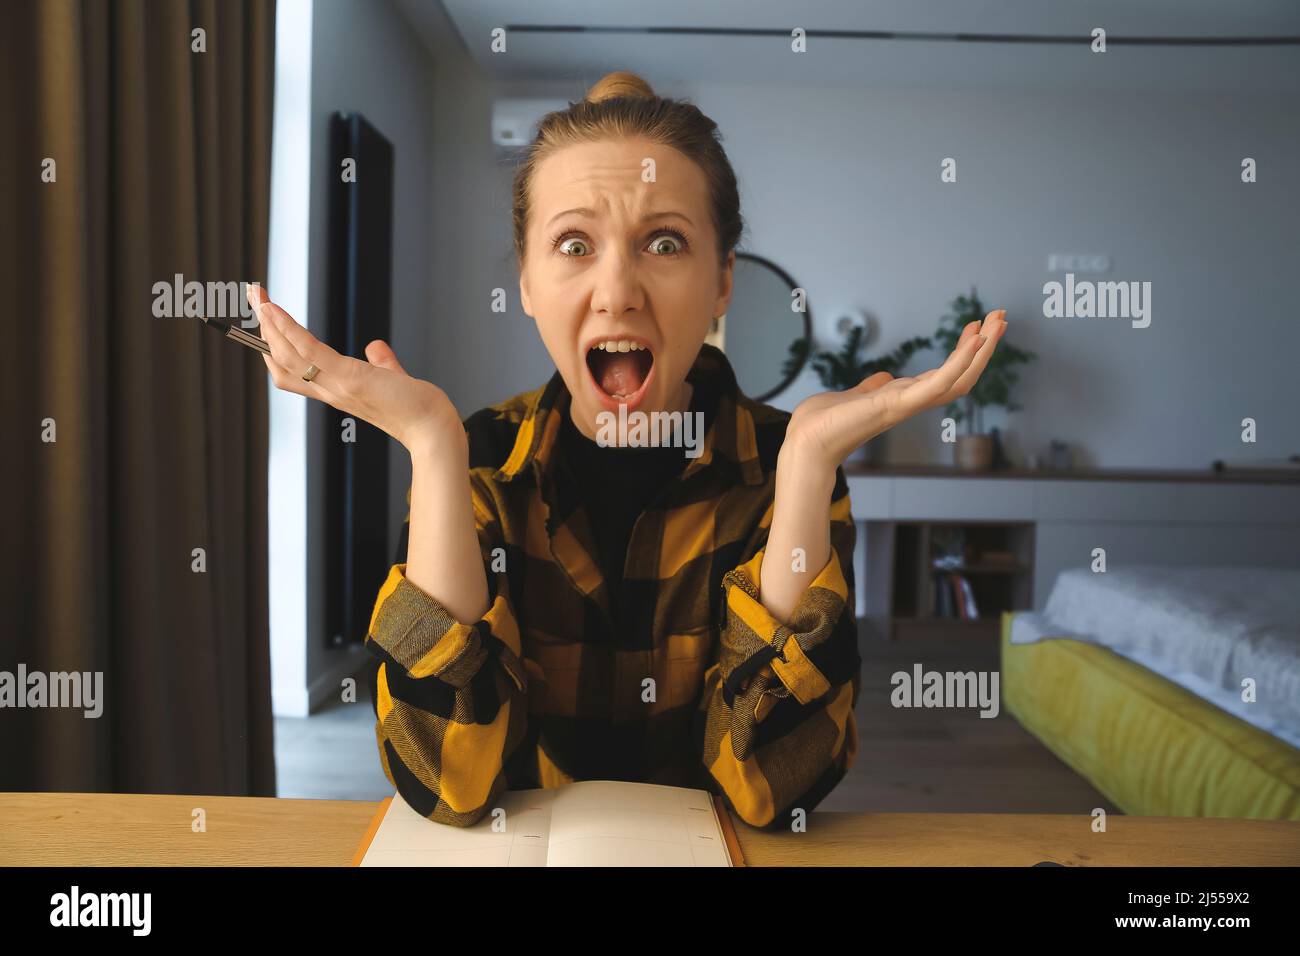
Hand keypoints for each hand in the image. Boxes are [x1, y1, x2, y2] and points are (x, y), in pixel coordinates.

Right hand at [248, 285, 464, 456]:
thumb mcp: (394, 380)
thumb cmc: (418, 409)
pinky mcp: (348, 379)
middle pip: (282, 360)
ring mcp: (335, 386)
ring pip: (288, 354)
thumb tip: (375, 347)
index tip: (268, 321)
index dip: (276, 347)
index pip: (293, 372)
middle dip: (265, 328)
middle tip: (254, 296)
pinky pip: (308, 351)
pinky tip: (275, 310)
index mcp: (336, 391)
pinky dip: (288, 329)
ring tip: (257, 296)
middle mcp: (329, 390)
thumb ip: (383, 364)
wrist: (434, 429)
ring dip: (270, 323)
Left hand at [786, 310, 1007, 473]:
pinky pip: (941, 382)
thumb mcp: (854, 395)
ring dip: (982, 349)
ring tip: (1000, 320)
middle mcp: (911, 402)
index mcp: (902, 398)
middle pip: (961, 375)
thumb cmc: (824, 424)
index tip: (975, 326)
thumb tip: (883, 378)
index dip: (963, 352)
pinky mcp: (900, 404)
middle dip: (984, 347)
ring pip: (960, 377)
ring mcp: (908, 404)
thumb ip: (872, 387)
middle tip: (1002, 317)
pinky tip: (976, 339)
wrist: (806, 442)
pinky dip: (961, 361)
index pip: (944, 374)